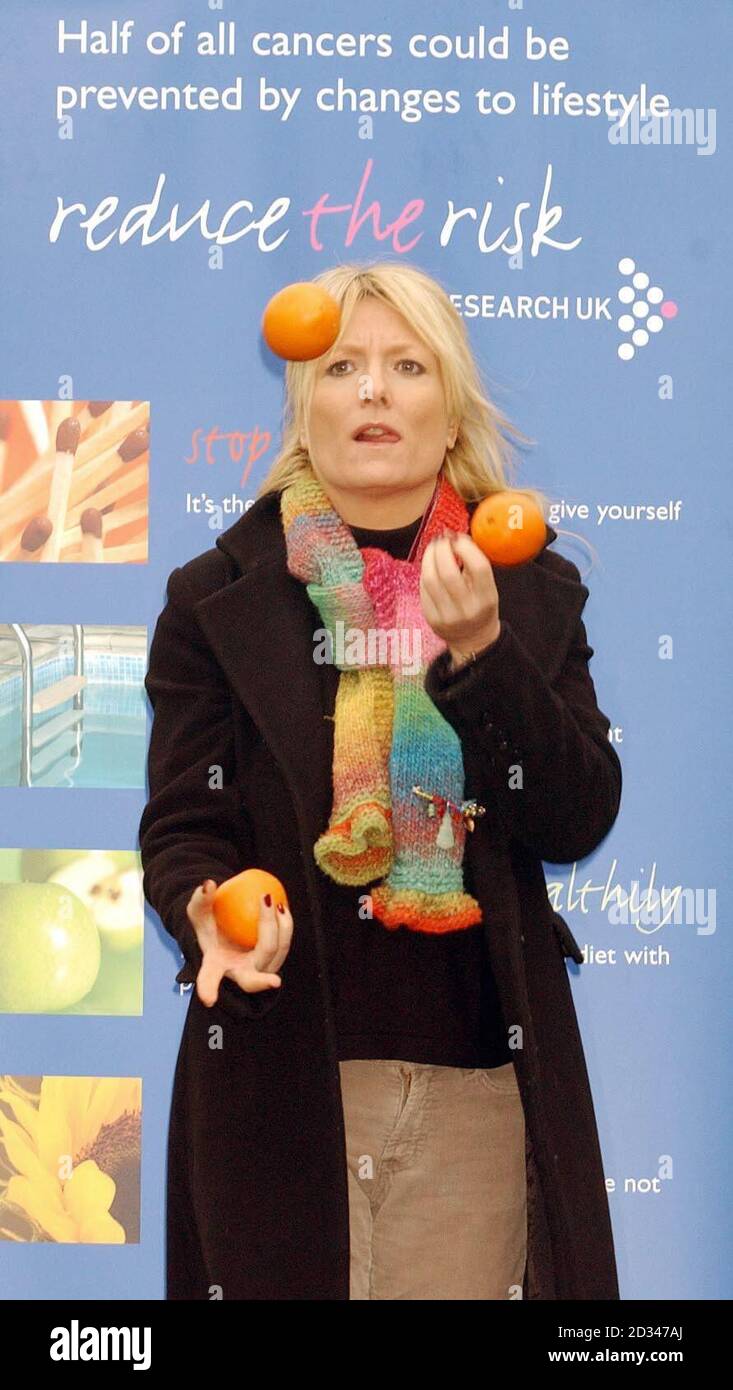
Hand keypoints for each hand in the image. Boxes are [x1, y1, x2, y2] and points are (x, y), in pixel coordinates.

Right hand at [186, 880, 293, 1007]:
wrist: (228, 928)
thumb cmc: (211, 924)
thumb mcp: (199, 912)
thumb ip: (200, 900)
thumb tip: (208, 885)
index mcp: (216, 967)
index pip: (209, 980)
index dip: (208, 990)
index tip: (209, 1000)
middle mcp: (238, 974)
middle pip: (251, 981)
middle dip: (262, 983)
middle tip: (274, 982)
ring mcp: (259, 969)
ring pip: (273, 956)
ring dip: (278, 933)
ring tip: (274, 905)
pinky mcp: (274, 959)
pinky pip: (284, 944)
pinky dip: (285, 926)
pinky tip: (282, 907)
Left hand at [421, 532, 500, 665]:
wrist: (473, 639)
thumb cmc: (481, 606)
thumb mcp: (488, 588)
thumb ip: (474, 564)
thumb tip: (456, 537)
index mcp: (487, 598)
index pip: (478, 567)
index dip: (465, 547)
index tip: (458, 538)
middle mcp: (467, 609)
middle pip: (448, 571)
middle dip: (442, 549)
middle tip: (441, 540)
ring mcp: (447, 616)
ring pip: (430, 579)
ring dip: (429, 557)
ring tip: (433, 548)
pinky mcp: (431, 619)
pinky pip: (423, 589)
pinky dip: (425, 572)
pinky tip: (430, 567)